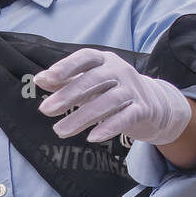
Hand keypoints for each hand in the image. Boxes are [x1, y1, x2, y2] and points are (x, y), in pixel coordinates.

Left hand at [33, 49, 191, 145]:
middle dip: (67, 96)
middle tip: (44, 110)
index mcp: (105, 61)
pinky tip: (92, 138)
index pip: (85, 58)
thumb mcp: (91, 83)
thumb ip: (66, 81)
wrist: (155, 105)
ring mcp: (133, 90)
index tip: (46, 79)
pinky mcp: (143, 109)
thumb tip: (39, 79)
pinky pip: (125, 118)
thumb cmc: (114, 91)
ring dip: (81, 117)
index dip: (66, 67)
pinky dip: (109, 127)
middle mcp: (120, 71)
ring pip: (106, 102)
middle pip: (93, 81)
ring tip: (60, 131)